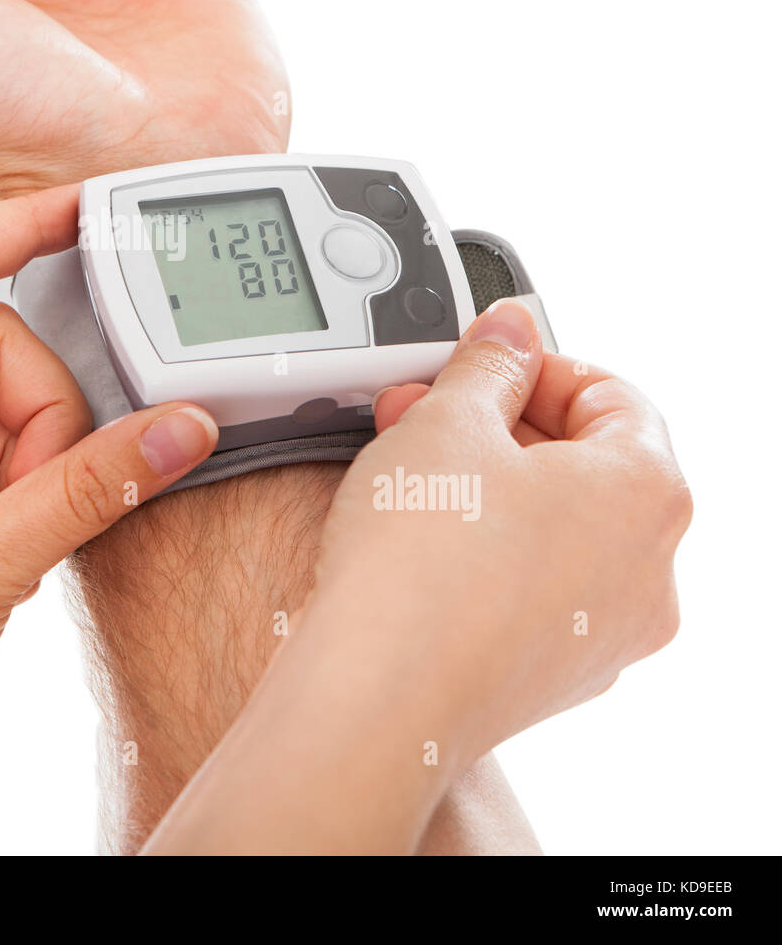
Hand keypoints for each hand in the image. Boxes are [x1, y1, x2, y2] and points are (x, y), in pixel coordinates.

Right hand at [146, 300, 690, 852]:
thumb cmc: (422, 562)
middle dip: (494, 422)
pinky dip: (484, 547)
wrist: (376, 695)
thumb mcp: (449, 422)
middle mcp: (647, 571)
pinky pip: (531, 584)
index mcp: (648, 494)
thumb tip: (512, 329)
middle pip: (583, 461)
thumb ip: (488, 362)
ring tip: (402, 464)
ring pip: (554, 524)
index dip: (533, 365)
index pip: (612, 395)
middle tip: (422, 408)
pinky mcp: (551, 673)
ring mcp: (603, 633)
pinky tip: (414, 536)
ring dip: (483, 480)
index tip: (476, 365)